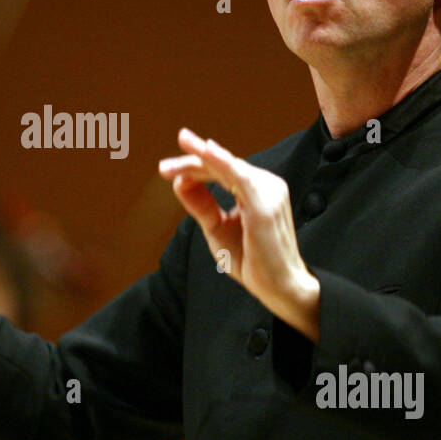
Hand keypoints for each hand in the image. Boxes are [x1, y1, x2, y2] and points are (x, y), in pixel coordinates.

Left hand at [159, 127, 319, 340]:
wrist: (278, 288)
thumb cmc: (252, 260)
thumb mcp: (217, 228)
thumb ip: (201, 204)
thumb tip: (179, 180)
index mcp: (257, 189)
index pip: (222, 170)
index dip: (194, 166)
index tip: (166, 169)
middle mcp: (266, 185)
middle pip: (222, 165)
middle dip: (191, 161)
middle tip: (162, 167)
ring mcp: (268, 192)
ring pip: (227, 167)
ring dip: (199, 159)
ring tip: (172, 163)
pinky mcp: (264, 204)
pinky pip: (240, 176)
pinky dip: (221, 162)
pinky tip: (205, 151)